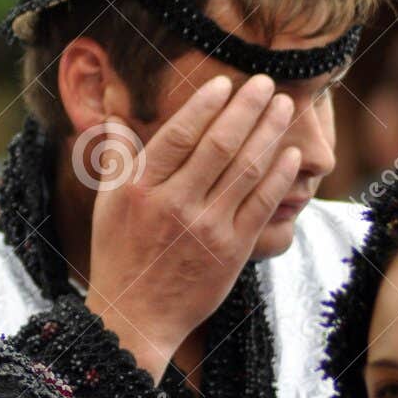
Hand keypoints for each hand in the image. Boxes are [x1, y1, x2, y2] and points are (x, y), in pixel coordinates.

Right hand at [83, 75, 300, 381]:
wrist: (137, 315)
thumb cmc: (119, 254)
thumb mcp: (107, 204)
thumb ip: (115, 157)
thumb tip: (115, 114)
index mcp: (141, 189)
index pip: (178, 135)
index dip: (205, 105)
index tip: (224, 82)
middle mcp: (175, 205)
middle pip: (219, 145)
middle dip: (246, 108)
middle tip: (264, 82)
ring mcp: (207, 229)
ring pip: (246, 169)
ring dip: (269, 132)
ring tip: (282, 105)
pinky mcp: (232, 250)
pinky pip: (262, 204)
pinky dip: (279, 175)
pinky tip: (290, 153)